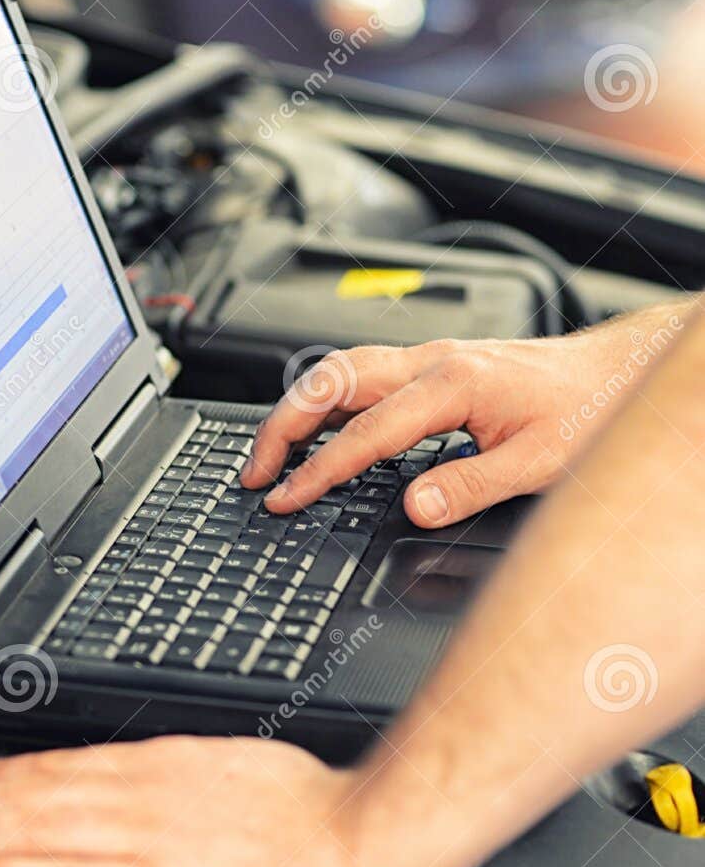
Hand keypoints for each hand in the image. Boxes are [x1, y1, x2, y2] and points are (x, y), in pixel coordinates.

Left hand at [0, 735, 393, 866]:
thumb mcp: (244, 773)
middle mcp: (141, 794)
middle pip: (31, 793)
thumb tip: (171, 807)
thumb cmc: (317, 816)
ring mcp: (142, 840)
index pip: (63, 766)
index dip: (2, 776)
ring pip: (32, 830)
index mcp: (165, 766)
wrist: (361, 841)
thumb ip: (195, 792)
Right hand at [240, 308, 685, 526]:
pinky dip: (325, 400)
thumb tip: (416, 508)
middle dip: (283, 426)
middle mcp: (433, 363)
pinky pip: (361, 373)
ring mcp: (429, 359)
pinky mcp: (432, 365)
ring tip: (269, 453)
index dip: (319, 470)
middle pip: (332, 382)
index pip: (366, 433)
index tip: (285, 498)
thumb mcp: (540, 461)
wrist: (613, 372)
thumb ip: (473, 486)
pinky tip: (316, 429)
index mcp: (453, 385)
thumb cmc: (584, 410)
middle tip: (253, 471)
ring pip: (340, 369)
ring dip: (297, 408)